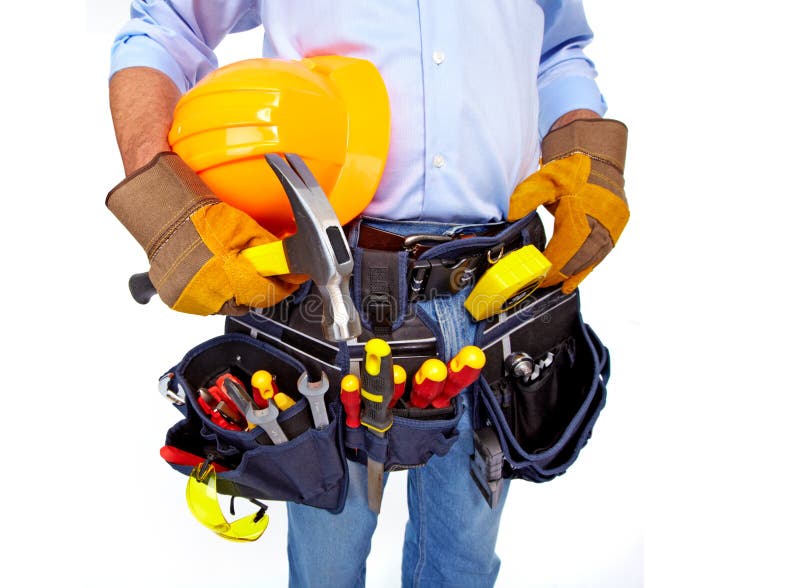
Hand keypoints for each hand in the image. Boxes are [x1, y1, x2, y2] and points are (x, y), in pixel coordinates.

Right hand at [107, 152, 303, 314]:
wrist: (164, 214)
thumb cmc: (203, 218)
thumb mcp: (244, 229)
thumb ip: (267, 250)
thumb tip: (286, 262)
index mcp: (227, 276)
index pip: (267, 294)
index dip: (281, 286)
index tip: (289, 280)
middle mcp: (207, 294)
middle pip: (248, 303)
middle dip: (259, 289)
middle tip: (263, 273)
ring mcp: (190, 299)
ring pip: (227, 305)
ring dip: (236, 292)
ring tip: (235, 270)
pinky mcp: (177, 299)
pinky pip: (206, 303)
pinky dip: (215, 292)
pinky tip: (216, 274)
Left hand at [508, 119, 628, 292]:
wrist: (597, 153)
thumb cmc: (570, 168)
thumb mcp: (544, 179)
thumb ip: (526, 198)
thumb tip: (510, 215)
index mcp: (582, 213)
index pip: (565, 250)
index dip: (552, 266)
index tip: (539, 277)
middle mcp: (601, 223)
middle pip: (580, 259)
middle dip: (562, 274)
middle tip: (545, 285)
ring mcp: (612, 225)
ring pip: (593, 258)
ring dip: (577, 273)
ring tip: (561, 286)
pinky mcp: (617, 225)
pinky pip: (603, 252)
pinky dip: (589, 265)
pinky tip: (578, 277)